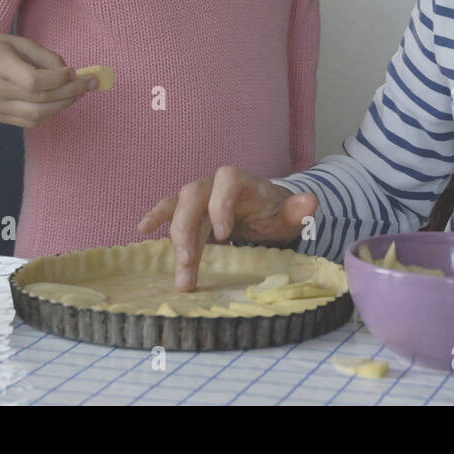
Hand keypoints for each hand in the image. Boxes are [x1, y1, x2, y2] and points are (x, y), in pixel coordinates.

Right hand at [0, 33, 95, 127]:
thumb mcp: (17, 42)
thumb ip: (44, 56)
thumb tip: (70, 73)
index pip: (34, 81)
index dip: (59, 79)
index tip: (75, 71)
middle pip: (40, 100)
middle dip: (71, 93)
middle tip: (90, 83)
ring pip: (37, 116)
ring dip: (64, 105)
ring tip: (78, 92)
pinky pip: (30, 122)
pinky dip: (50, 113)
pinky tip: (61, 101)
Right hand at [137, 165, 319, 291]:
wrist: (265, 210)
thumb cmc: (275, 213)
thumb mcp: (289, 215)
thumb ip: (297, 210)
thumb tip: (311, 202)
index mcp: (241, 182)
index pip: (227, 182)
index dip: (221, 205)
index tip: (224, 235)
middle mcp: (216, 185)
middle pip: (195, 196)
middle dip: (189, 228)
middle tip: (189, 261)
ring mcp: (200, 197)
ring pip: (179, 208)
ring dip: (175, 237)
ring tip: (180, 270)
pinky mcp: (190, 210)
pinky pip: (168, 208)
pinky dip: (155, 217)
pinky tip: (142, 231)